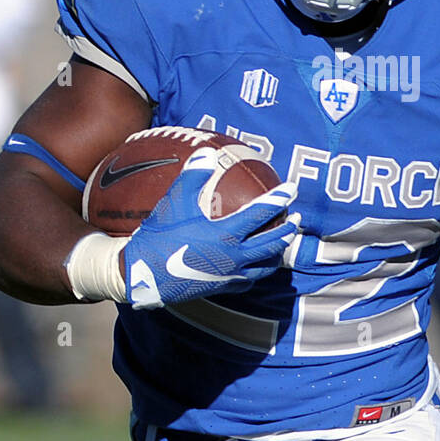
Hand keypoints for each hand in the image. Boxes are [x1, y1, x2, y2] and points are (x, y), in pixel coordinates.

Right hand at [122, 148, 299, 309]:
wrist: (142, 275)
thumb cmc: (159, 236)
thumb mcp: (174, 202)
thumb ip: (193, 176)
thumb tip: (207, 152)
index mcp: (226, 235)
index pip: (261, 213)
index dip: (279, 199)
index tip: (292, 189)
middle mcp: (234, 257)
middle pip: (272, 243)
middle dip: (288, 229)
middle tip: (297, 218)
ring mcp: (230, 275)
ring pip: (265, 266)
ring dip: (278, 251)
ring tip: (283, 241)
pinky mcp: (222, 288)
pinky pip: (249, 280)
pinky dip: (258, 271)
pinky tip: (257, 266)